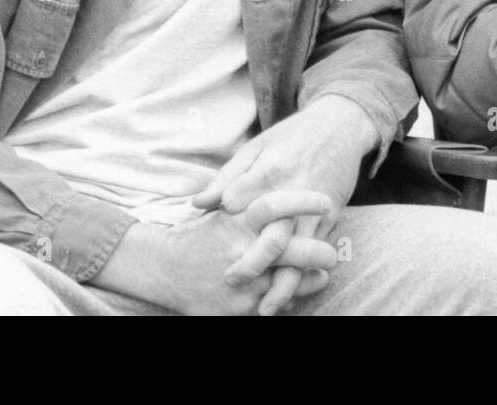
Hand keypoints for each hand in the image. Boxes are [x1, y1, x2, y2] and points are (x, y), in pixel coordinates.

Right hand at [94, 190, 335, 315]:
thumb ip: (249, 191)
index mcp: (236, 220)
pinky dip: (292, 296)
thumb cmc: (202, 233)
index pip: (272, 206)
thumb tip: (285, 190)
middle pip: (287, 249)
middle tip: (333, 251)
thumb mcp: (223, 208)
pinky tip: (303, 288)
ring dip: (311, 278)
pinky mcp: (239, 307)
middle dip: (317, 251)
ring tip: (324, 272)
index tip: (325, 201)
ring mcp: (240, 281)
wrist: (164, 270)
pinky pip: (276, 303)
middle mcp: (239, 250)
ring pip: (288, 281)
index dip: (301, 203)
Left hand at [192, 95, 377, 312]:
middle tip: (231, 280)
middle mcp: (292, 192)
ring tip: (266, 309)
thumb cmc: (292, 136)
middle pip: (273, 235)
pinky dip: (305, 275)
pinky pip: (317, 251)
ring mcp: (314, 208)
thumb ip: (227, 177)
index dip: (221, 222)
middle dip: (253, 262)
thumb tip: (197, 204)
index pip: (240, 202)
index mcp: (269, 171)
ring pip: (299, 253)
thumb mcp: (256, 147)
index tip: (201, 242)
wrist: (341, 125)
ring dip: (284, 284)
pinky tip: (291, 295)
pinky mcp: (330, 217)